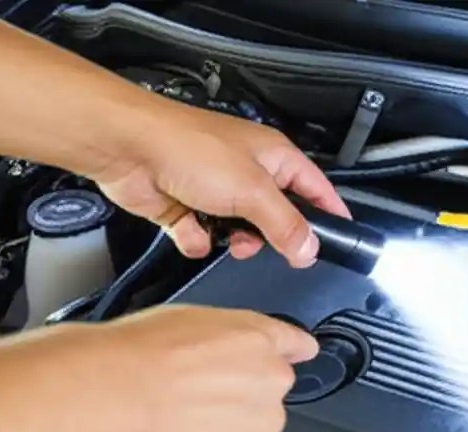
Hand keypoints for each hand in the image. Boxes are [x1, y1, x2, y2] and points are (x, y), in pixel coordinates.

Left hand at [93, 99, 349, 266]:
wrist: (128, 148)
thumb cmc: (186, 146)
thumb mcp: (253, 191)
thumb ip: (286, 225)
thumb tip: (309, 250)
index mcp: (273, 157)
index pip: (315, 188)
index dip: (330, 214)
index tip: (339, 239)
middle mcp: (246, 172)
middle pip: (276, 218)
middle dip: (270, 236)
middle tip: (266, 242)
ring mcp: (214, 190)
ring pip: (240, 233)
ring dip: (232, 240)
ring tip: (224, 233)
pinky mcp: (186, 207)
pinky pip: (203, 238)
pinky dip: (196, 239)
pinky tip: (189, 228)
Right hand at [96, 304, 317, 431]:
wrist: (118, 395)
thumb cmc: (137, 356)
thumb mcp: (184, 321)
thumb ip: (221, 338)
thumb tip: (224, 351)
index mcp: (259, 337)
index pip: (294, 344)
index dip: (290, 352)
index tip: (296, 356)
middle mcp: (274, 379)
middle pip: (267, 396)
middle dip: (239, 402)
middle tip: (194, 403)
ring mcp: (266, 423)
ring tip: (182, 427)